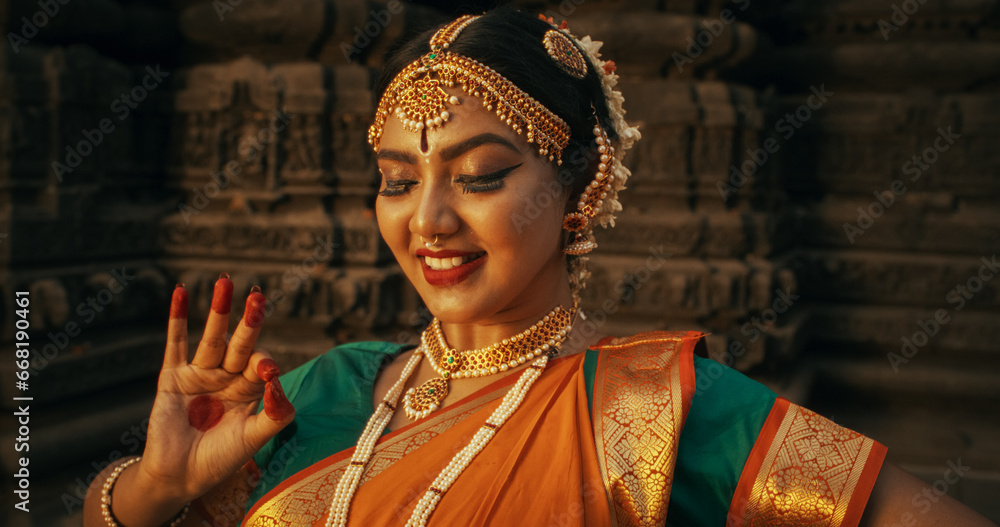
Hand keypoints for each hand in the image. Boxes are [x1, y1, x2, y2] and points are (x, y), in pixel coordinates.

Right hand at [114, 275, 294, 524]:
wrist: (179, 477)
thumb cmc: (220, 460)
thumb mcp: (254, 438)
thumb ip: (274, 414)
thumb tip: (281, 383)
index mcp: (250, 390)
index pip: (260, 365)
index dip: (264, 363)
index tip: (267, 369)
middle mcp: (227, 377)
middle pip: (240, 343)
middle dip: (248, 321)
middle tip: (257, 295)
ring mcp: (200, 375)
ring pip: (212, 337)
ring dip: (218, 309)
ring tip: (225, 281)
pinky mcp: (172, 377)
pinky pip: (176, 342)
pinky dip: (178, 317)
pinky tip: (182, 292)